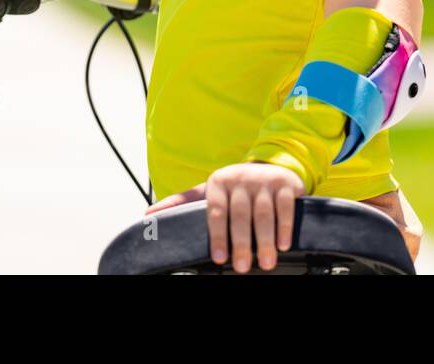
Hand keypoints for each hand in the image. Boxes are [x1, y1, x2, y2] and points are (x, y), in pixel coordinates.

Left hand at [145, 163, 304, 272]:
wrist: (270, 166)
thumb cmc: (235, 187)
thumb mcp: (208, 191)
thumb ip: (181, 202)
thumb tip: (148, 214)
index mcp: (218, 183)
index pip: (216, 212)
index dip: (218, 236)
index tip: (219, 258)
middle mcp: (240, 179)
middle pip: (240, 215)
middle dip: (241, 244)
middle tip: (241, 267)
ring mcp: (263, 180)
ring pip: (263, 214)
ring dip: (264, 240)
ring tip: (265, 262)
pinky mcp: (284, 183)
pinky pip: (285, 207)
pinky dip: (285, 227)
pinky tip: (283, 244)